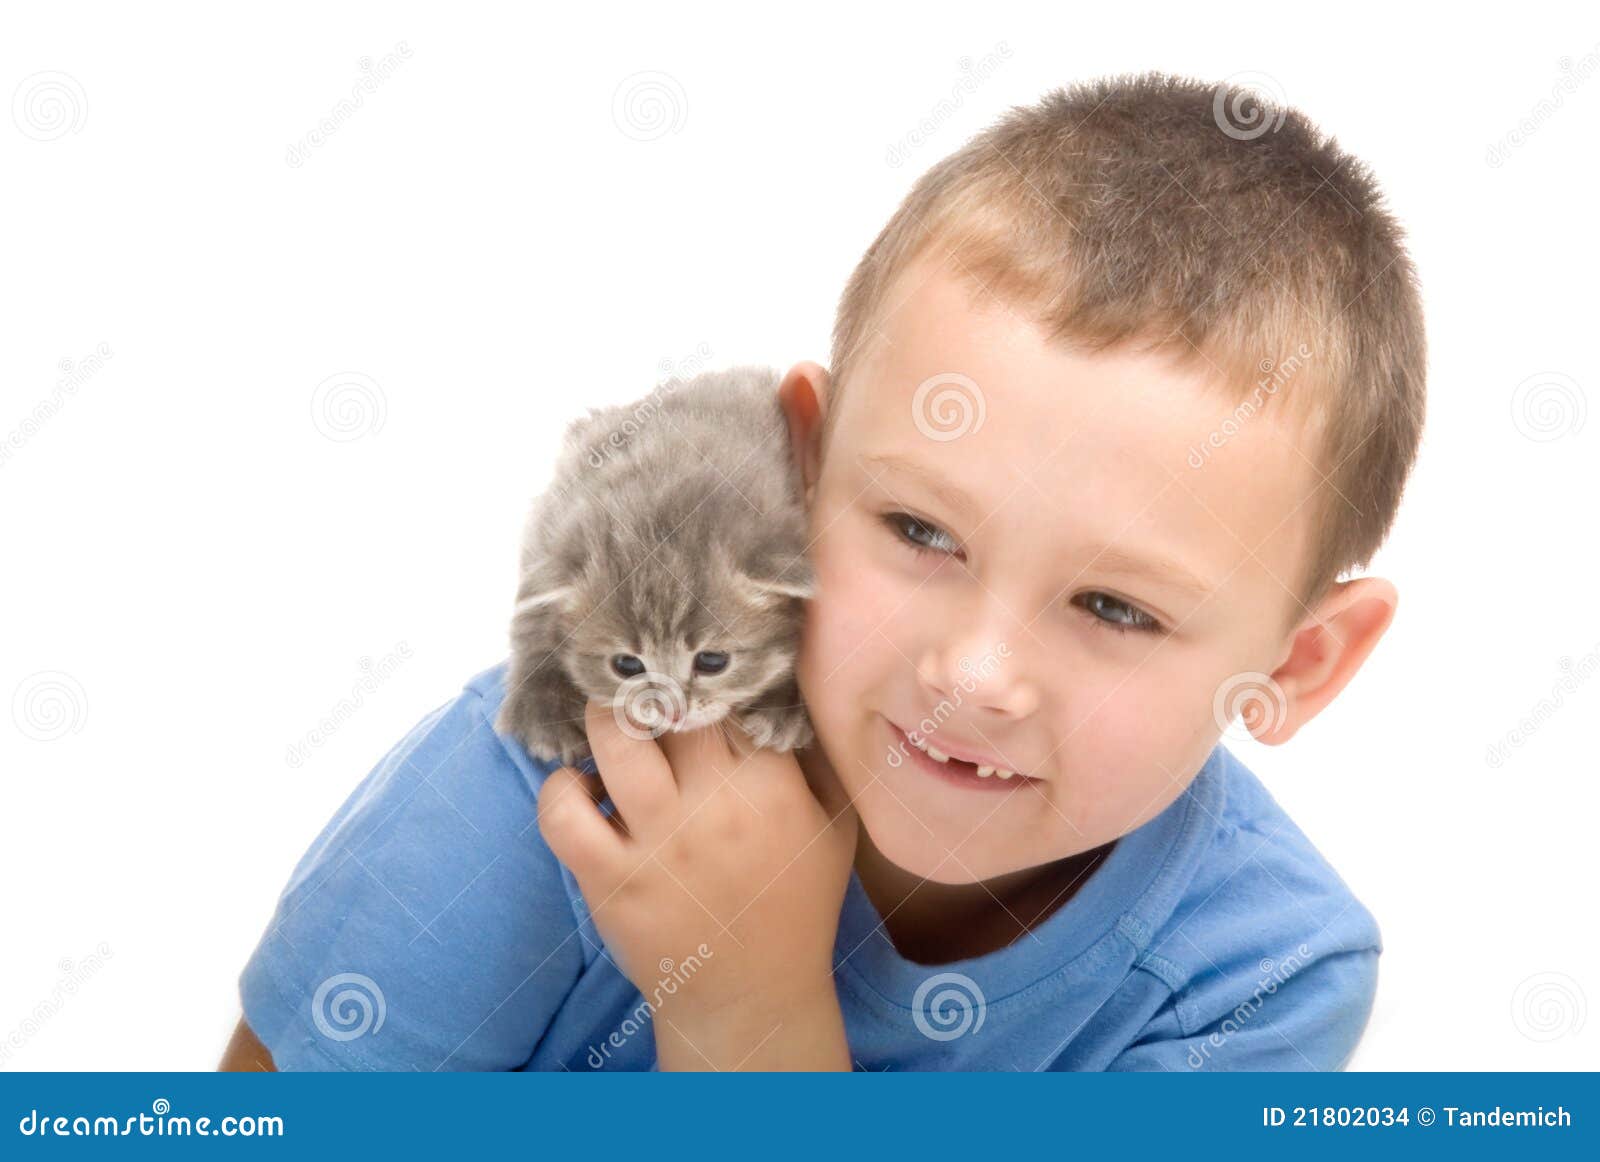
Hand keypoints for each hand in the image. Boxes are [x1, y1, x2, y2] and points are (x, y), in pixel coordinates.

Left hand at [536, 699, 857, 1034]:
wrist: (750, 996)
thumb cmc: (794, 904)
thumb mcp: (833, 828)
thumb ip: (818, 758)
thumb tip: (786, 688)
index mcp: (772, 788)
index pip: (730, 697)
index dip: (708, 672)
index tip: (694, 661)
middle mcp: (713, 807)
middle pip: (670, 702)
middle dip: (653, 680)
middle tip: (644, 673)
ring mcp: (658, 844)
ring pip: (613, 738)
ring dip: (602, 715)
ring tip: (609, 718)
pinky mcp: (610, 879)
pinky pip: (562, 812)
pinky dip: (560, 787)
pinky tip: (580, 788)